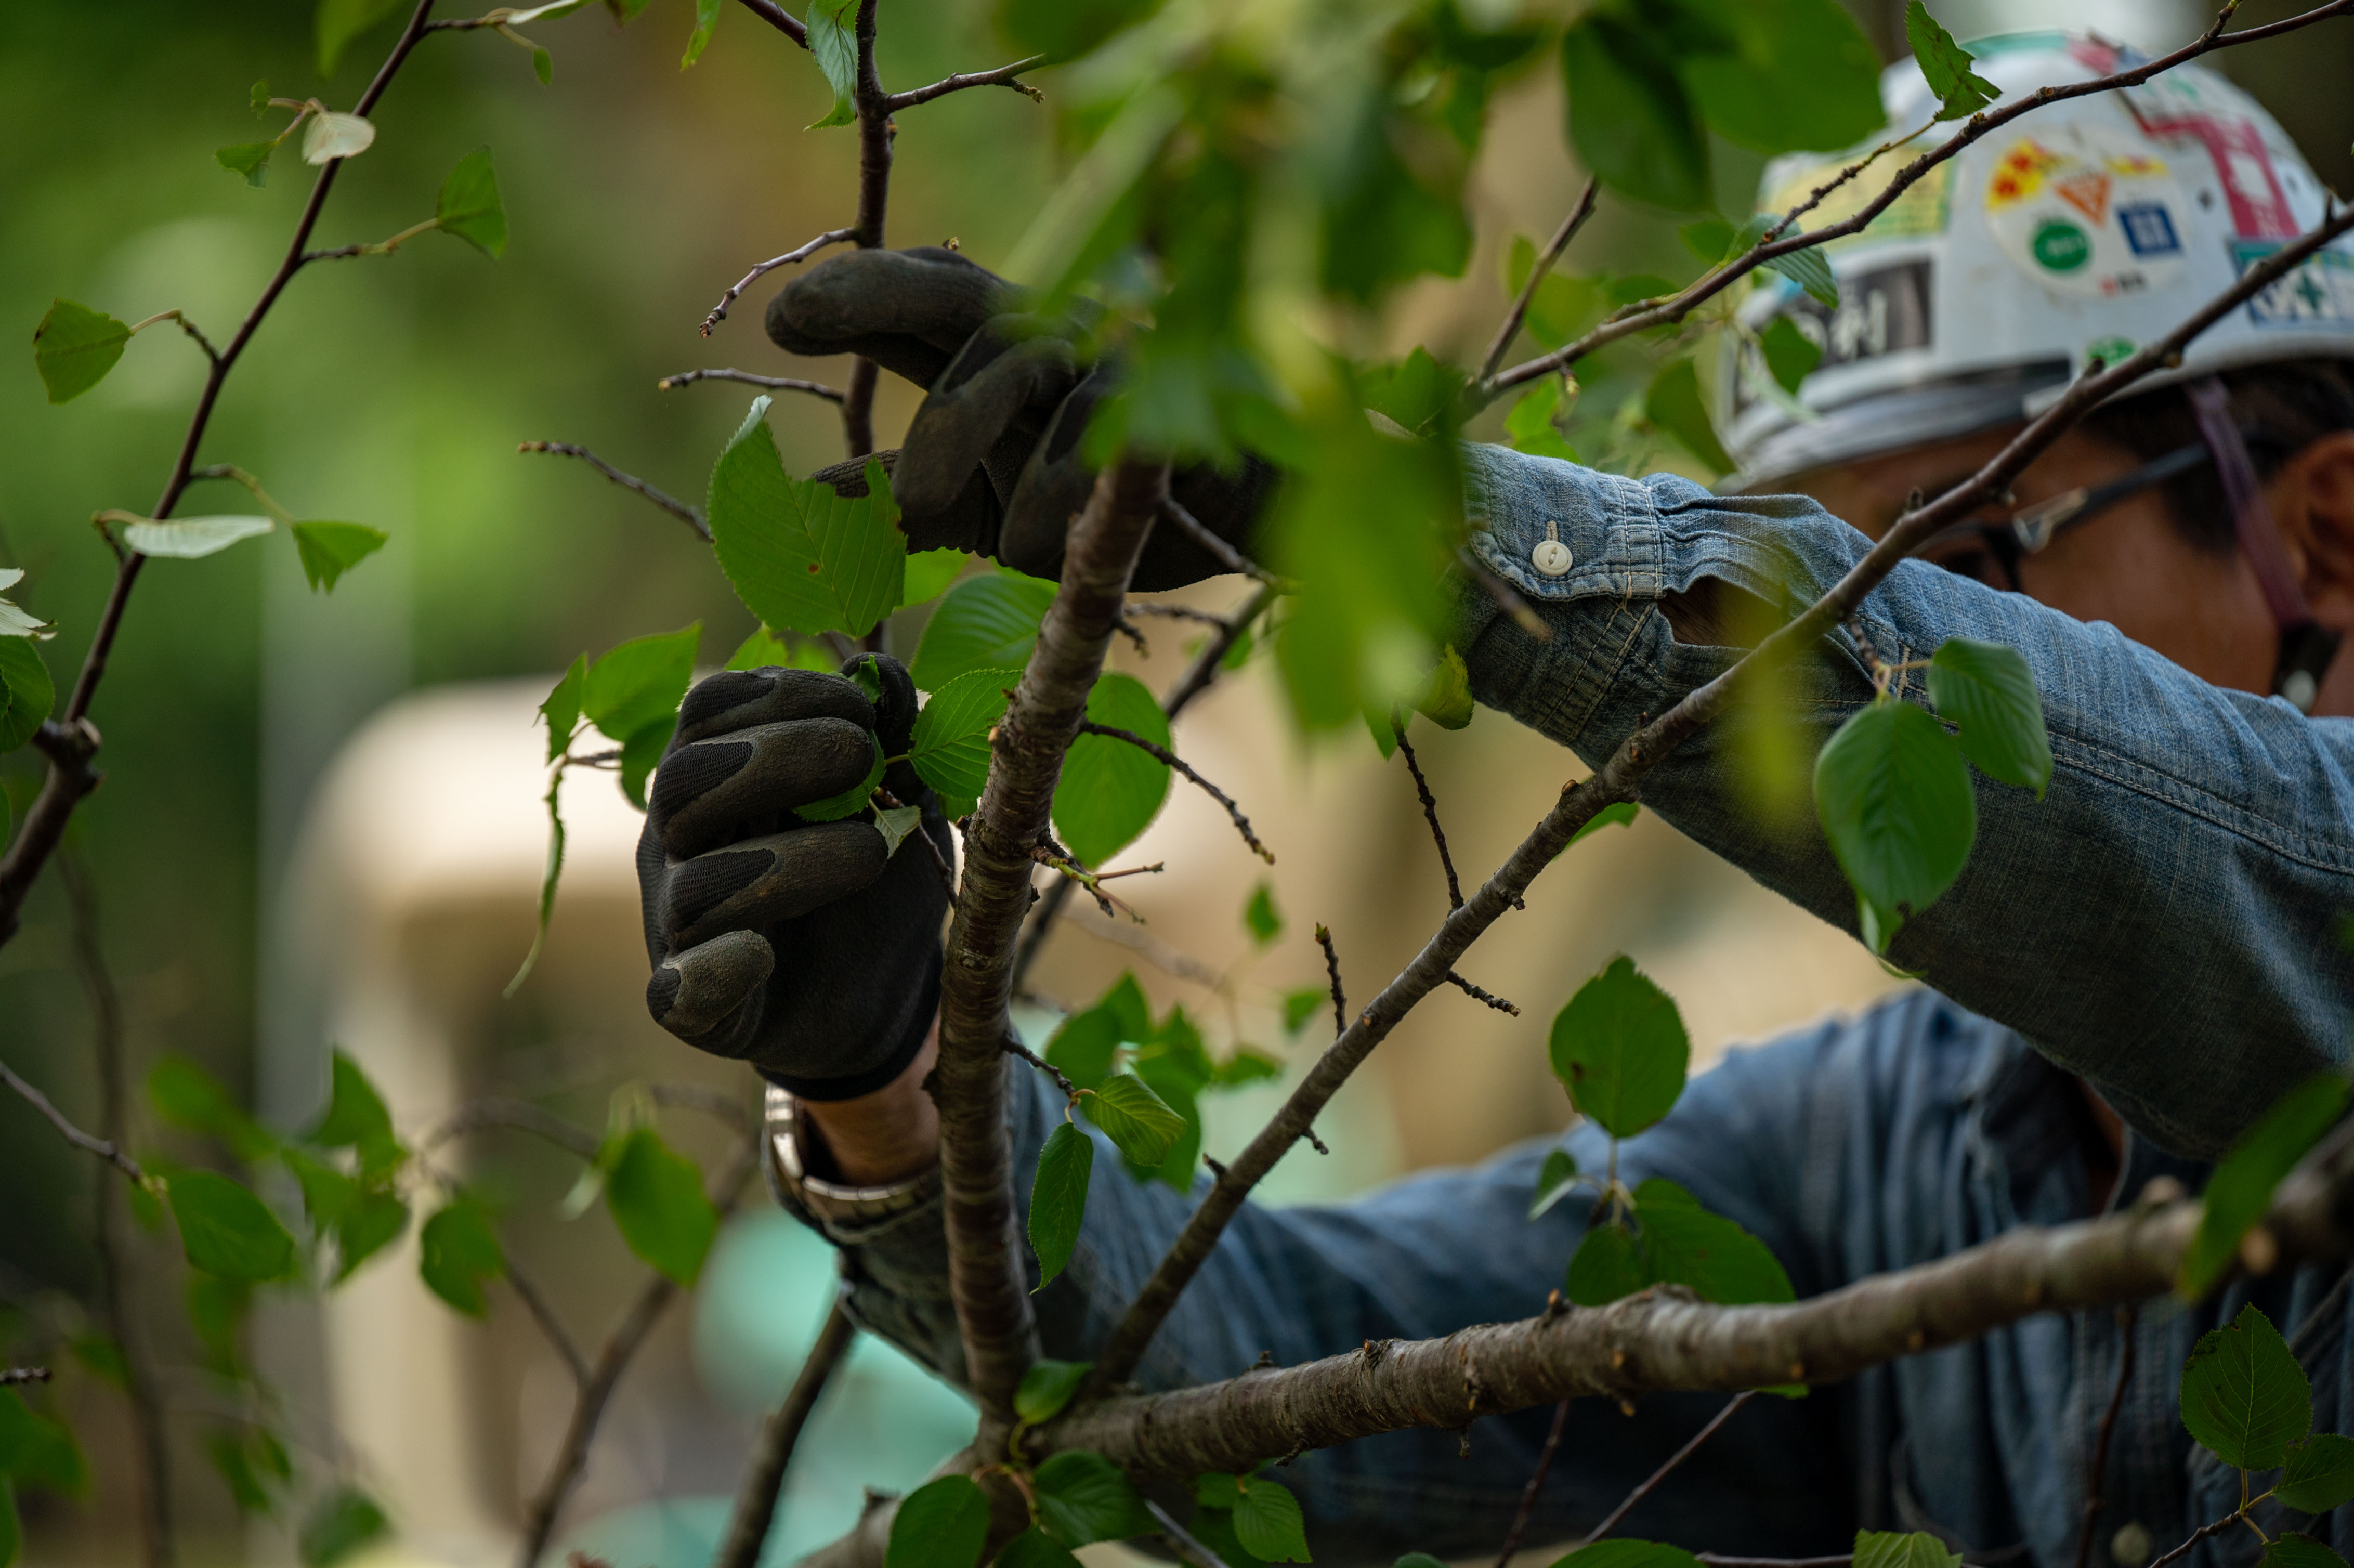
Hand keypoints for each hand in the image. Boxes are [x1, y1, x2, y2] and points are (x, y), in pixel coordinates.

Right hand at [635, 653, 950, 1099]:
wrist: (877, 997)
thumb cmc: (875, 881)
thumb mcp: (903, 805)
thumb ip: (894, 744)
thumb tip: (888, 678)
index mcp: (719, 777)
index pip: (709, 710)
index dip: (779, 694)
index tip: (863, 706)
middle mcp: (681, 843)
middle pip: (684, 781)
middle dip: (775, 758)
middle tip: (861, 757)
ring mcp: (679, 925)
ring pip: (694, 884)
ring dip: (784, 862)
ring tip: (873, 853)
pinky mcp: (694, 1005)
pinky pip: (678, 990)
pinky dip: (712, 972)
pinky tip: (758, 955)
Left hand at [766, 245, 1277, 588]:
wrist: (1253, 513)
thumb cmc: (1104, 499)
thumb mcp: (985, 507)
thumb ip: (901, 506)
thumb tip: (792, 513)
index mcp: (1005, 351)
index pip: (922, 301)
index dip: (854, 297)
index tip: (776, 322)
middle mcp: (1056, 334)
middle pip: (957, 292)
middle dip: (872, 293)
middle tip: (795, 317)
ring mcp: (1118, 359)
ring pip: (1016, 362)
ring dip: (955, 430)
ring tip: (917, 502)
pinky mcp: (1177, 404)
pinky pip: (1099, 431)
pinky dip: (1056, 491)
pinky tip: (1035, 546)